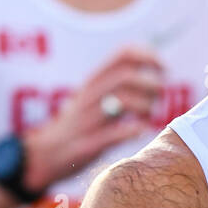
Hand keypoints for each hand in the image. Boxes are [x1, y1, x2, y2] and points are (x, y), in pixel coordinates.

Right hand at [22, 46, 165, 188]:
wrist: (44, 154)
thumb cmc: (80, 124)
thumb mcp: (94, 97)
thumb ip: (119, 85)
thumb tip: (156, 74)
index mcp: (94, 81)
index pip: (123, 54)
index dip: (148, 56)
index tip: (164, 68)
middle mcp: (90, 96)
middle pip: (126, 76)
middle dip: (151, 83)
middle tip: (159, 96)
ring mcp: (88, 119)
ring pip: (123, 100)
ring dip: (145, 106)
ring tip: (148, 115)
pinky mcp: (88, 143)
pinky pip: (115, 133)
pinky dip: (134, 130)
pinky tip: (141, 131)